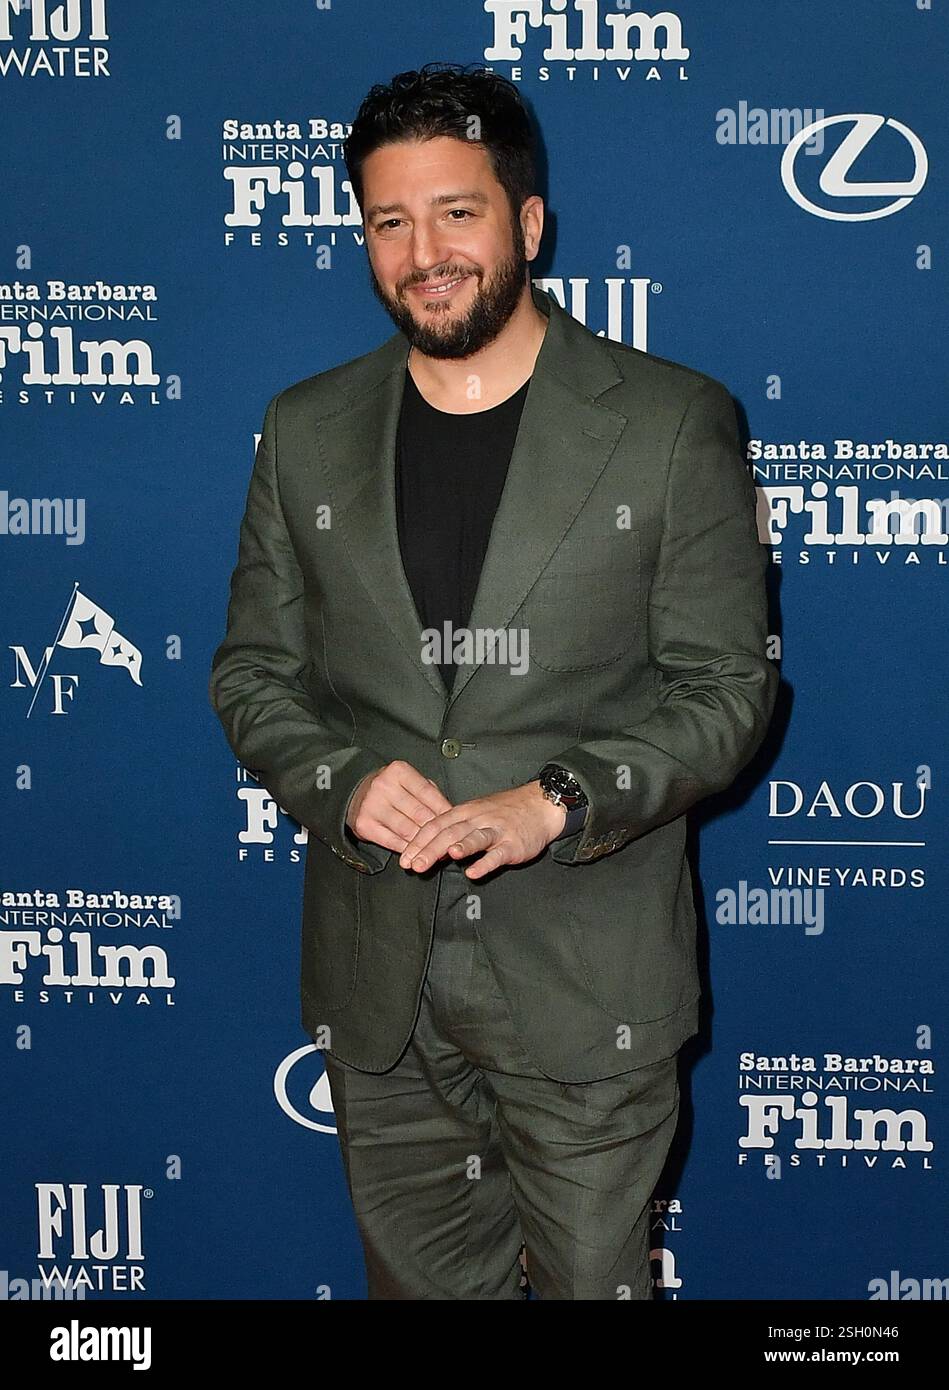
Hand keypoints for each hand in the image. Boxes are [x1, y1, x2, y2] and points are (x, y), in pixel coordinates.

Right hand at [346, 760, 452, 853]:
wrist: (356, 795)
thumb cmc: (391, 789)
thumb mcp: (410, 782)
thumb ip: (429, 794)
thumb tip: (450, 815)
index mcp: (398, 771)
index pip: (428, 793)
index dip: (444, 810)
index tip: (455, 822)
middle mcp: (383, 786)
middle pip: (419, 813)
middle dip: (437, 830)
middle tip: (450, 841)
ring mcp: (372, 805)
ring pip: (407, 830)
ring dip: (424, 843)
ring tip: (437, 850)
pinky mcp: (364, 824)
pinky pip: (392, 841)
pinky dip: (407, 849)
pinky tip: (417, 852)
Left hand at [398, 780, 565, 879]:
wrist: (540, 804)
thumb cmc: (505, 811)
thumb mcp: (476, 813)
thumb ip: (453, 830)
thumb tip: (430, 849)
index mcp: (465, 811)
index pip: (436, 825)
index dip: (418, 841)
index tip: (404, 858)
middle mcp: (478, 819)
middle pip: (450, 832)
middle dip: (430, 849)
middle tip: (414, 865)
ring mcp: (497, 831)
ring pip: (474, 838)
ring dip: (459, 847)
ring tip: (444, 857)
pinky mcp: (513, 844)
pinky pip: (497, 854)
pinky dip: (485, 863)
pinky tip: (474, 872)